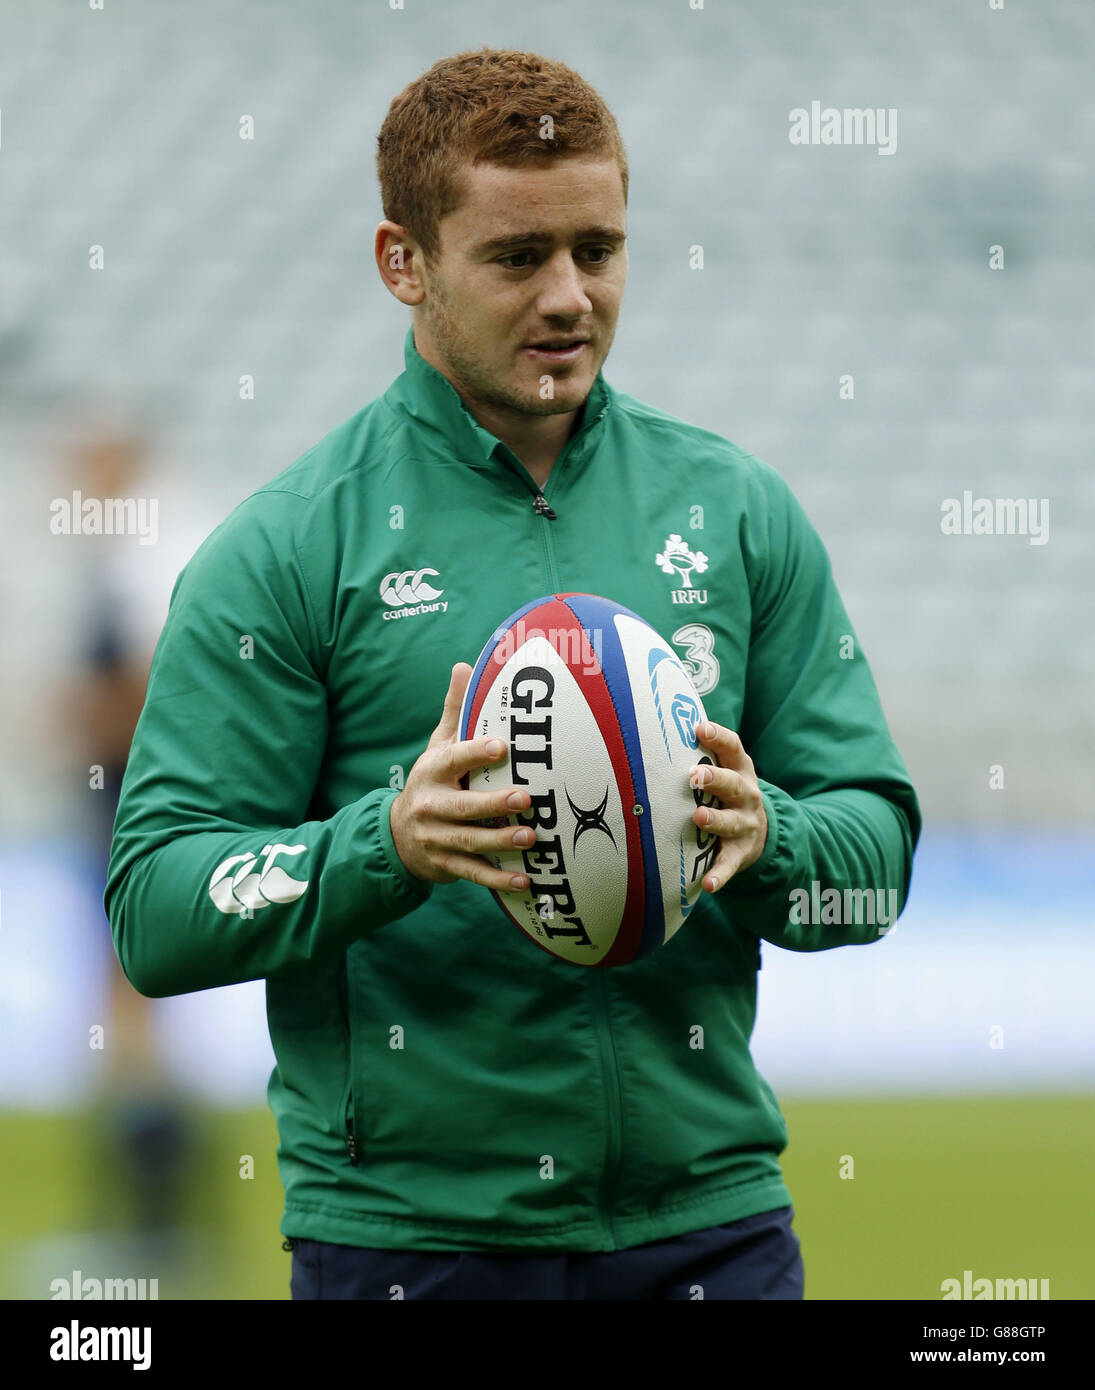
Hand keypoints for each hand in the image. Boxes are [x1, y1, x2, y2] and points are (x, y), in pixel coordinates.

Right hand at [389, 663, 534, 892]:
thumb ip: (454, 711)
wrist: (396, 836)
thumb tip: (464, 665)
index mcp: (433, 772)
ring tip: (531, 838)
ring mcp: (437, 838)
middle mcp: (431, 806)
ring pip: (469, 842)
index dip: (475, 753)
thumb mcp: (436, 747)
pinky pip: (473, 874)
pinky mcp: (445, 866)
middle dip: (494, 805)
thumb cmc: (432, 782)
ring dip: (501, 843)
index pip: (453, 760)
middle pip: (463, 807)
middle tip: (526, 799)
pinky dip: (498, 880)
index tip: (502, 746)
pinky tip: (525, 881)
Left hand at [689, 721, 767, 892]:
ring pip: (730, 822)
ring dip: (715, 821)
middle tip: (695, 774)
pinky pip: (729, 865)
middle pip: (733, 785)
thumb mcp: (726, 769)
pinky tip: (708, 884)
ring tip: (698, 818)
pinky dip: (719, 875)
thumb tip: (660, 721)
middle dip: (716, 779)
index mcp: (740, 770)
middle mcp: (746, 795)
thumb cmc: (727, 793)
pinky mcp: (740, 852)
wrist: (763, 831)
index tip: (700, 728)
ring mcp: (745, 825)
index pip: (733, 748)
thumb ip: (702, 753)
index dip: (719, 737)